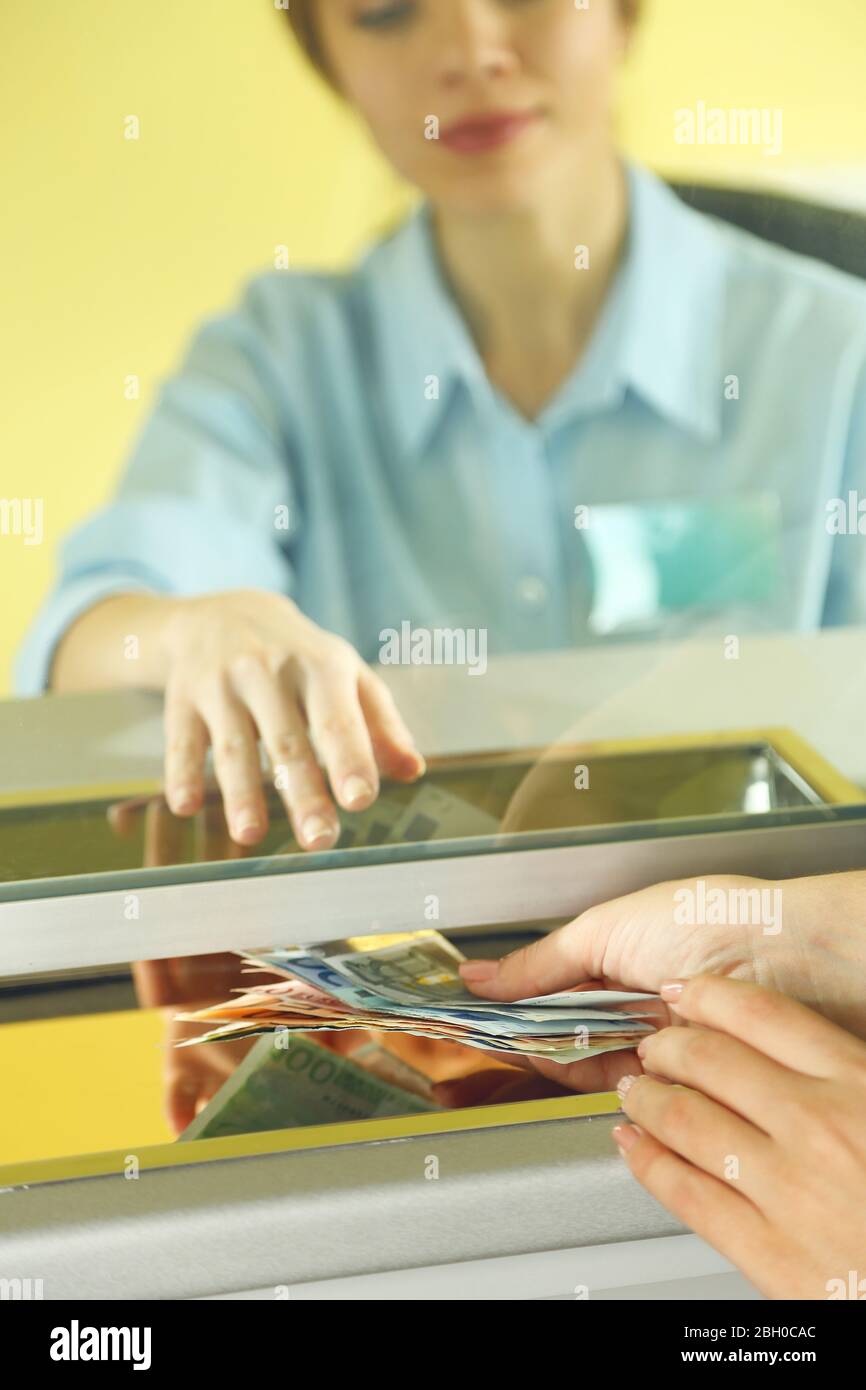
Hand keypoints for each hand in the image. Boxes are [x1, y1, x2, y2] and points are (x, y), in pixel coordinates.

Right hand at [159, 590, 423, 847]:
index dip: (349, 759)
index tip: (360, 799)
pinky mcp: (183, 697)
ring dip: (241, 792)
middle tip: (320, 839)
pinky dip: (181, 773)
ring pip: (233, 745)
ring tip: (251, 835)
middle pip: (287, 741)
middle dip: (303, 792)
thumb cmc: (300, 657)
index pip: (336, 718)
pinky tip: (186, 806)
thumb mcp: (346, 675)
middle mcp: (269, 670)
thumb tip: (412, 771)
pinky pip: (182, 740)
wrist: (223, 613)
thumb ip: (381, 723)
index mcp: (320, 664)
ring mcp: (222, 683)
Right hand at [458, 871, 865, 1091]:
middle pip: (566, 1033)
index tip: (479, 1021)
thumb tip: (480, 975)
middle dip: (537, 1036)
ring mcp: (660, 1038)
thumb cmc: (708, 920)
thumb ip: (539, 962)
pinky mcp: (686, 1077)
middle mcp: (636, 999)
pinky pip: (632, 1090)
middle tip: (508, 1038)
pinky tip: (602, 1064)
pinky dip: (610, 1081)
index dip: (514, 1008)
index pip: (549, 993)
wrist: (783, 955)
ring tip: (552, 1043)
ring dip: (569, 1056)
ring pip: (593, 1064)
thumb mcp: (606, 930)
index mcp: (616, 956)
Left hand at [614, 974, 865, 1299]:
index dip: (709, 995)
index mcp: (863, 1085)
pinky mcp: (770, 1255)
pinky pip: (686, 1193)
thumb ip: (856, 1075)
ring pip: (687, 1120)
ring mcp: (789, 1191)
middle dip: (669, 1044)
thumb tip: (816, 1044)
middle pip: (712, 1060)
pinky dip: (647, 1161)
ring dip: (648, 1096)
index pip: (763, 1015)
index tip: (686, 991)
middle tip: (655, 1043)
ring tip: (637, 1088)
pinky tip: (635, 1146)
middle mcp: (821, 1128)